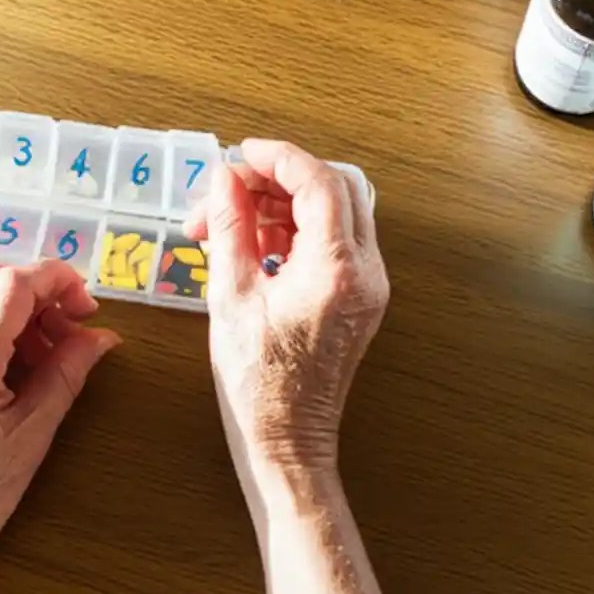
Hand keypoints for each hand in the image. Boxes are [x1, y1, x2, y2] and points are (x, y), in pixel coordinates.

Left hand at [0, 261, 120, 578]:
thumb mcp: (34, 433)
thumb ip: (67, 373)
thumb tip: (100, 337)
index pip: (14, 284)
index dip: (59, 282)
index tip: (85, 305)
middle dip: (37, 289)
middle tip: (70, 326)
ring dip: (10, 304)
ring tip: (41, 350)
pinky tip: (6, 357)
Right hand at [185, 139, 388, 477]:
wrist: (288, 438)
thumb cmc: (257, 381)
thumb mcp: (230, 296)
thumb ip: (229, 228)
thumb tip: (222, 181)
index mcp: (335, 269)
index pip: (317, 182)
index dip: (276, 159)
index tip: (240, 155)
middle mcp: (366, 272)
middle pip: (336, 189)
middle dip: (281, 179)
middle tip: (232, 190)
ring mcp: (370, 285)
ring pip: (339, 212)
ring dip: (288, 204)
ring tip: (234, 225)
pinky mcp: (362, 298)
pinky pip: (338, 242)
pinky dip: (300, 231)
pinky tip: (258, 246)